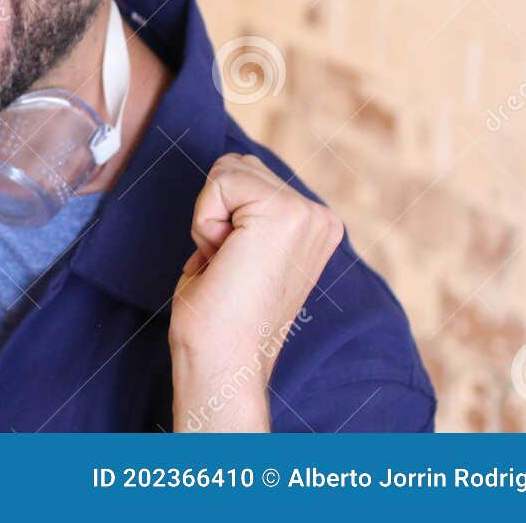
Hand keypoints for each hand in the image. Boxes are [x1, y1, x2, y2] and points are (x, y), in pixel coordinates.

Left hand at [168, 153, 343, 430]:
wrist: (223, 359)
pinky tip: (224, 258)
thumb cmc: (218, 315)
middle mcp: (320, 217)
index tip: (233, 265)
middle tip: (227, 264)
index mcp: (314, 225)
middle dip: (214, 212)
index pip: (245, 175)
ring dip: (209, 217)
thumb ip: (248, 212)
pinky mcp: (288, 212)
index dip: (219, 216)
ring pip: (227, 170)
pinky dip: (205, 220)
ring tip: (228, 262)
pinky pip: (219, 182)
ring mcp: (309, 213)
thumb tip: (233, 173)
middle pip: (235, 165)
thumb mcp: (241, 248)